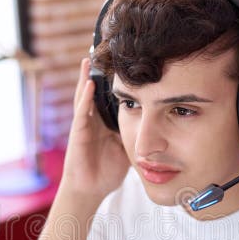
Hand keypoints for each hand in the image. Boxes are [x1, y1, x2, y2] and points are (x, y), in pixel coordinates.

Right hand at [60, 58, 129, 199]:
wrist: (92, 189)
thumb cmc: (108, 170)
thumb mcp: (129, 147)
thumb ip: (138, 134)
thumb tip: (160, 125)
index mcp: (106, 122)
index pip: (110, 97)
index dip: (114, 81)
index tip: (121, 62)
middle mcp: (93, 120)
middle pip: (95, 92)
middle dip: (96, 73)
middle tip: (100, 51)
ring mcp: (84, 126)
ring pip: (85, 97)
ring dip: (86, 79)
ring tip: (88, 60)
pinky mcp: (79, 134)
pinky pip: (81, 113)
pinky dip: (85, 98)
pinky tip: (89, 84)